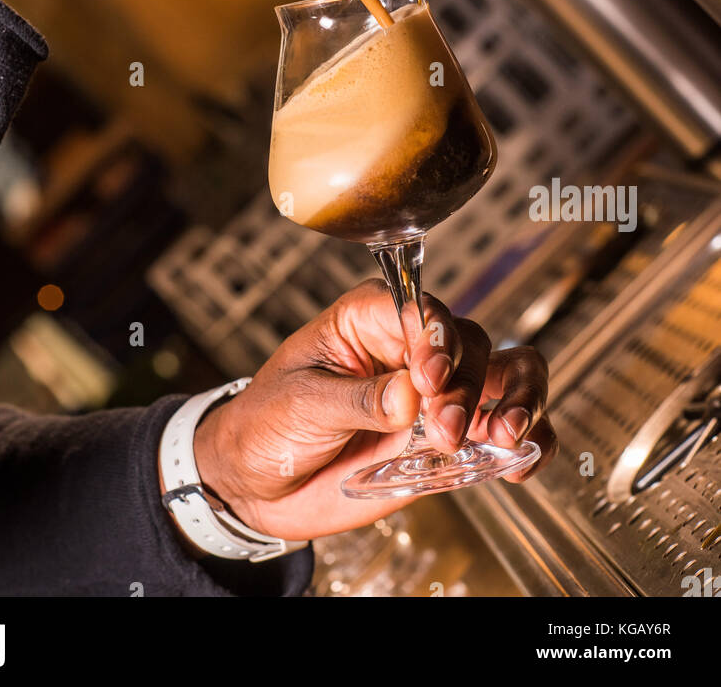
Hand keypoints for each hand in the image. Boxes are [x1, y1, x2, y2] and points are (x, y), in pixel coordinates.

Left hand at [194, 279, 556, 541]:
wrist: (259, 480)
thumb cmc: (270, 422)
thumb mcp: (300, 402)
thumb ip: (357, 399)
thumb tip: (408, 395)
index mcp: (371, 317)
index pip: (423, 311)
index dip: (436, 340)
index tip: (428, 380)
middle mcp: (413, 349)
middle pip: (472, 343)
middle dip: (468, 385)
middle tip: (444, 429)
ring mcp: (438, 394)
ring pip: (509, 374)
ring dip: (518, 401)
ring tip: (504, 437)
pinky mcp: (453, 439)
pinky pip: (509, 431)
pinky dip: (531, 441)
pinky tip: (520, 464)